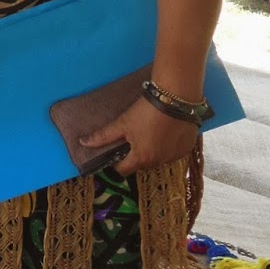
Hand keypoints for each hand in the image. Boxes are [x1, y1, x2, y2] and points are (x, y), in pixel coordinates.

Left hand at [79, 95, 198, 176]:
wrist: (176, 98)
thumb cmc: (146, 111)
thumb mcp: (122, 123)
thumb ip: (103, 136)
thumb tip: (82, 143)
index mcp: (141, 158)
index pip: (123, 170)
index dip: (115, 163)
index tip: (113, 153)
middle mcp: (159, 162)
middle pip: (141, 164)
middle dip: (134, 155)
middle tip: (132, 137)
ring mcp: (175, 156)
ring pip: (158, 158)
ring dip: (152, 150)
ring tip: (149, 132)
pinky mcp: (187, 148)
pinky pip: (173, 152)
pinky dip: (168, 145)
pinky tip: (165, 131)